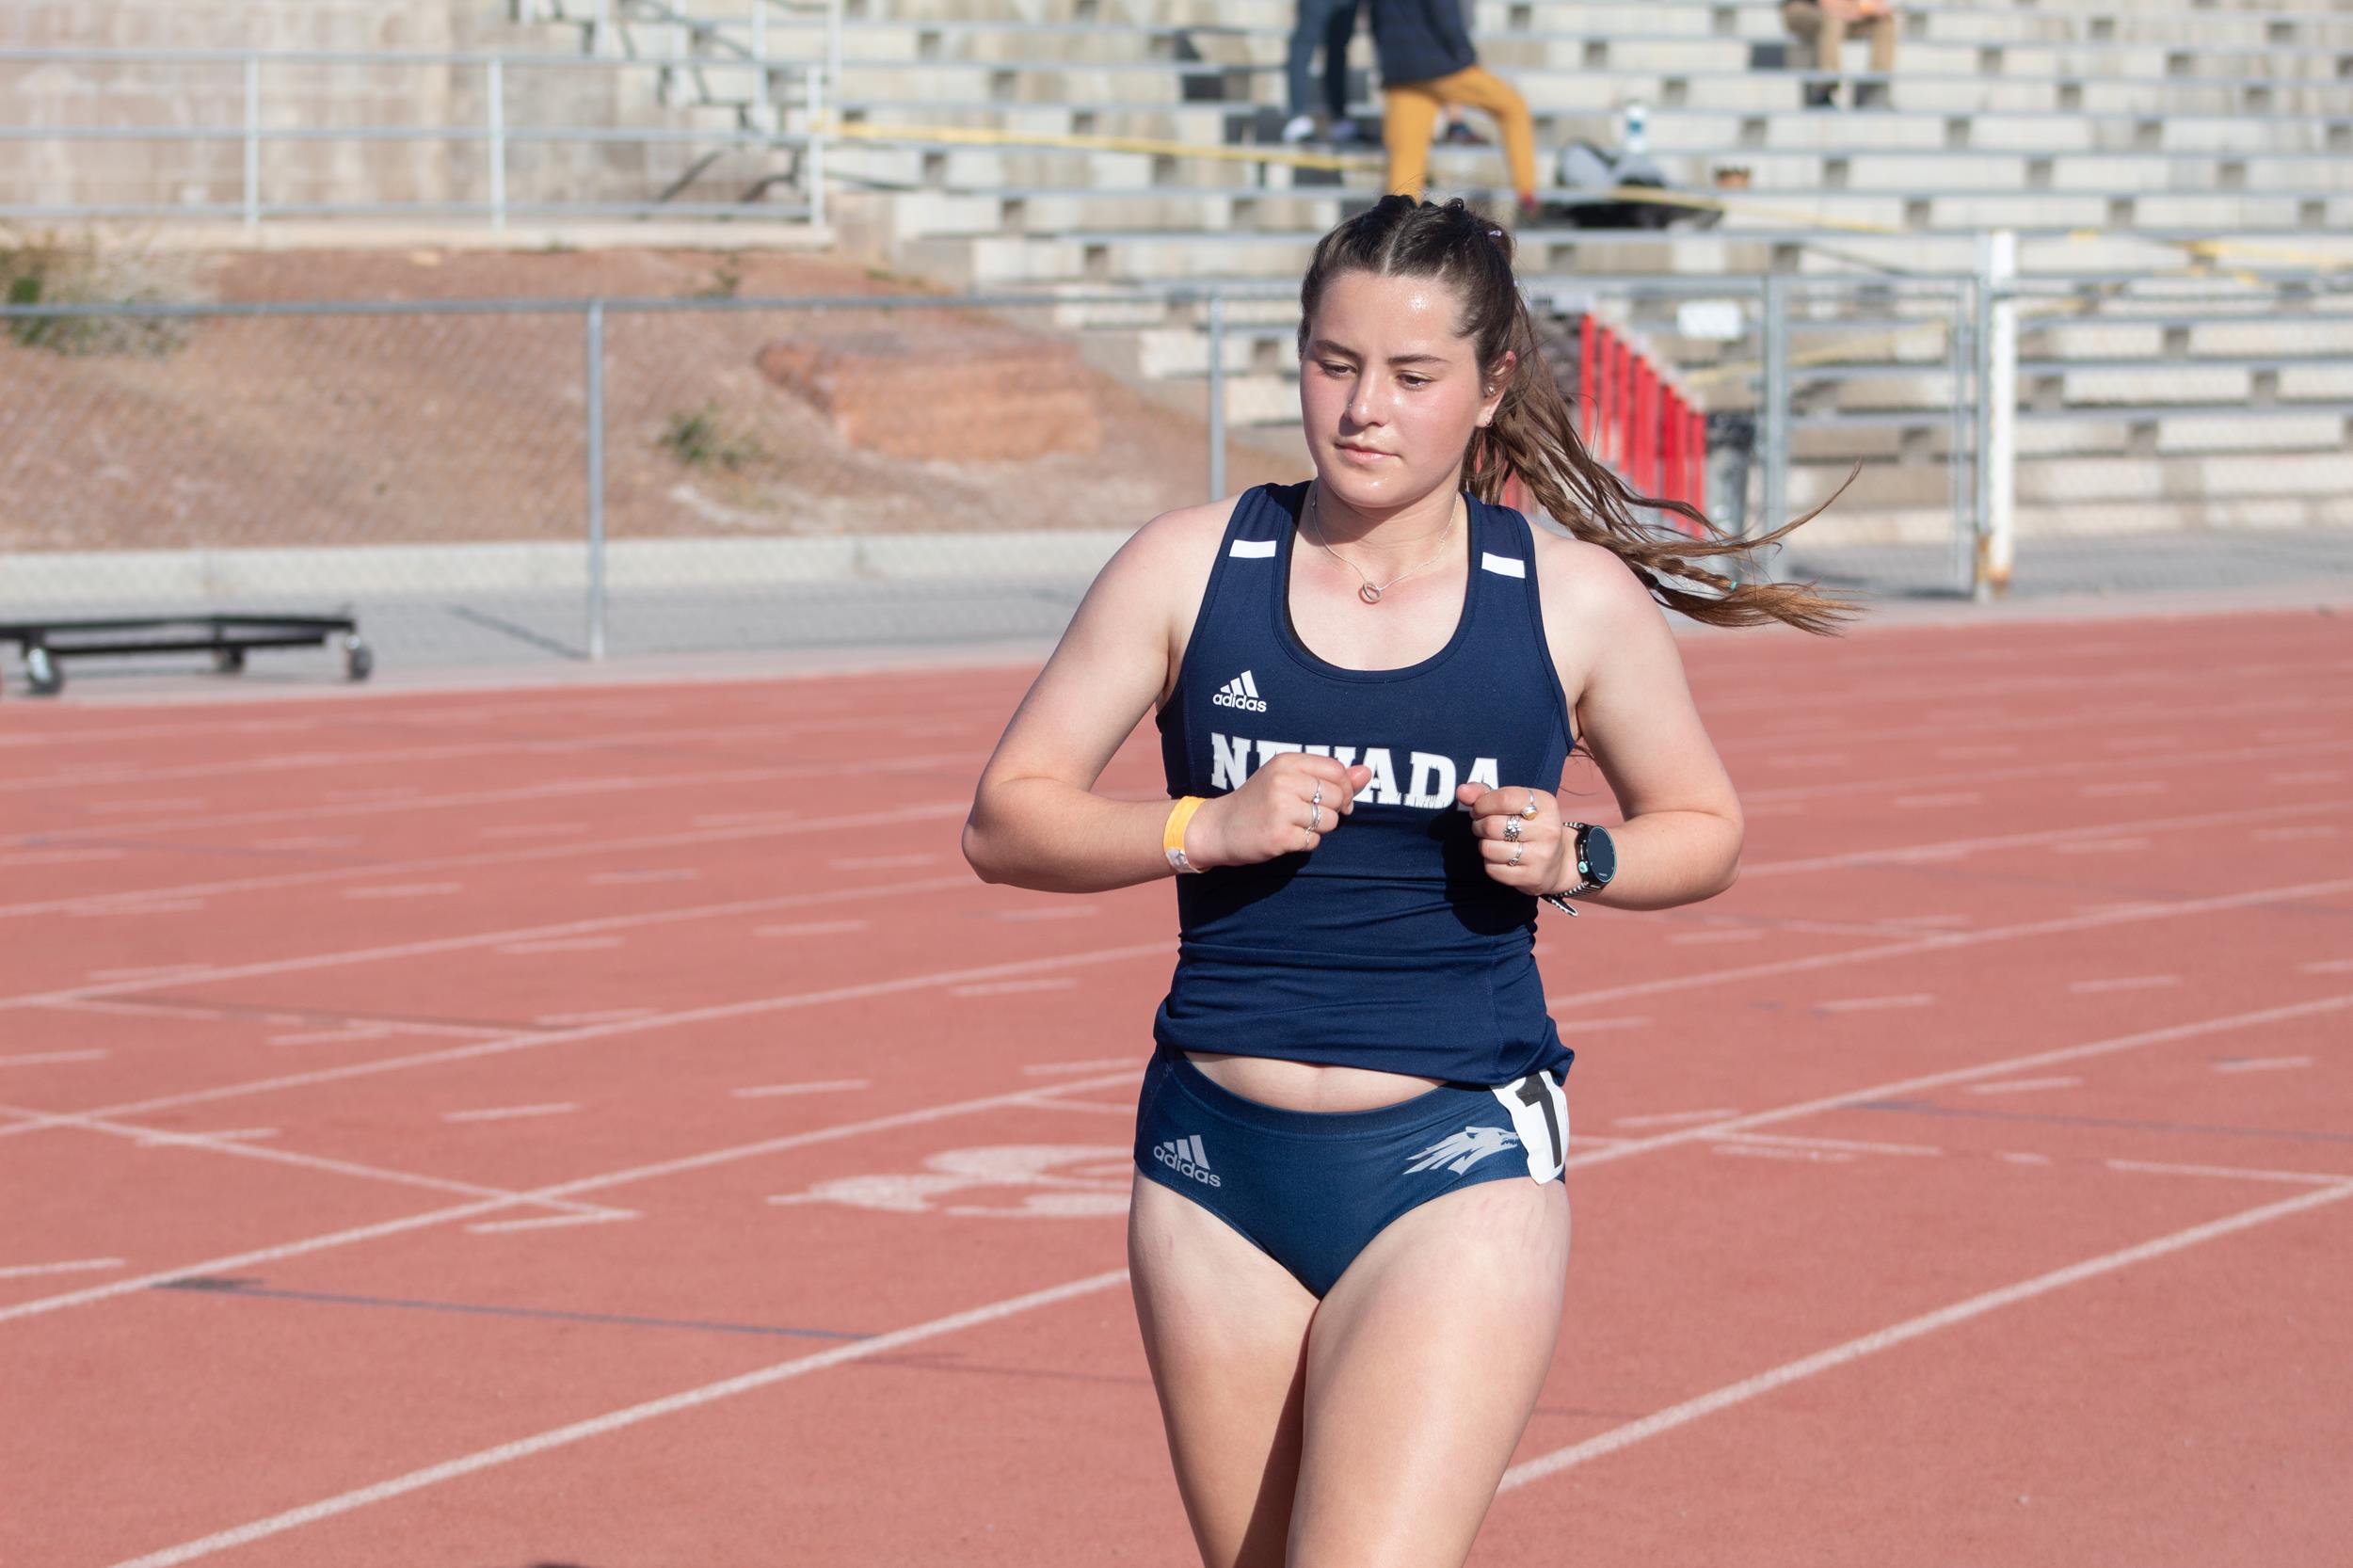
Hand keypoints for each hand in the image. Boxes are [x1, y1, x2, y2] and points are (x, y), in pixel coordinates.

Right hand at [1193, 755, 1372, 867]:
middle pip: (1337, 797)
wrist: (1220, 827)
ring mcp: (1280, 808)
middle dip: (1330, 811)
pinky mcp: (1278, 835)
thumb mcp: (1290, 780)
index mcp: (1287, 762)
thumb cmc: (1260, 801)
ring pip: (1329, 821)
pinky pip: (1314, 841)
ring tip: (1294, 825)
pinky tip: (1287, 837)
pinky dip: (1305, 842)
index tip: (1333, 800)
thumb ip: (1331, 777)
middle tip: (1306, 814)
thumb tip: (1367, 772)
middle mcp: (1283, 781)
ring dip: (1318, 828)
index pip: (1337, 771)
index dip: (1343, 788)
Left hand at [1457, 781, 1569, 898]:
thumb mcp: (1516, 804)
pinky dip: (1490, 863)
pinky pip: (1492, 869)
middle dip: (1479, 825)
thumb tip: (1462, 791)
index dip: (1482, 804)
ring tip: (1494, 842)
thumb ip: (1485, 794)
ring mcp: (1541, 855)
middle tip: (1484, 826)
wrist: (1558, 863)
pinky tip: (1501, 858)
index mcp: (1546, 804)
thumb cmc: (1530, 827)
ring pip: (1489, 848)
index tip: (1479, 809)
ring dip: (1484, 845)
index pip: (1504, 798)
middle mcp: (1547, 829)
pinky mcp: (1531, 877)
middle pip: (1492, 825)